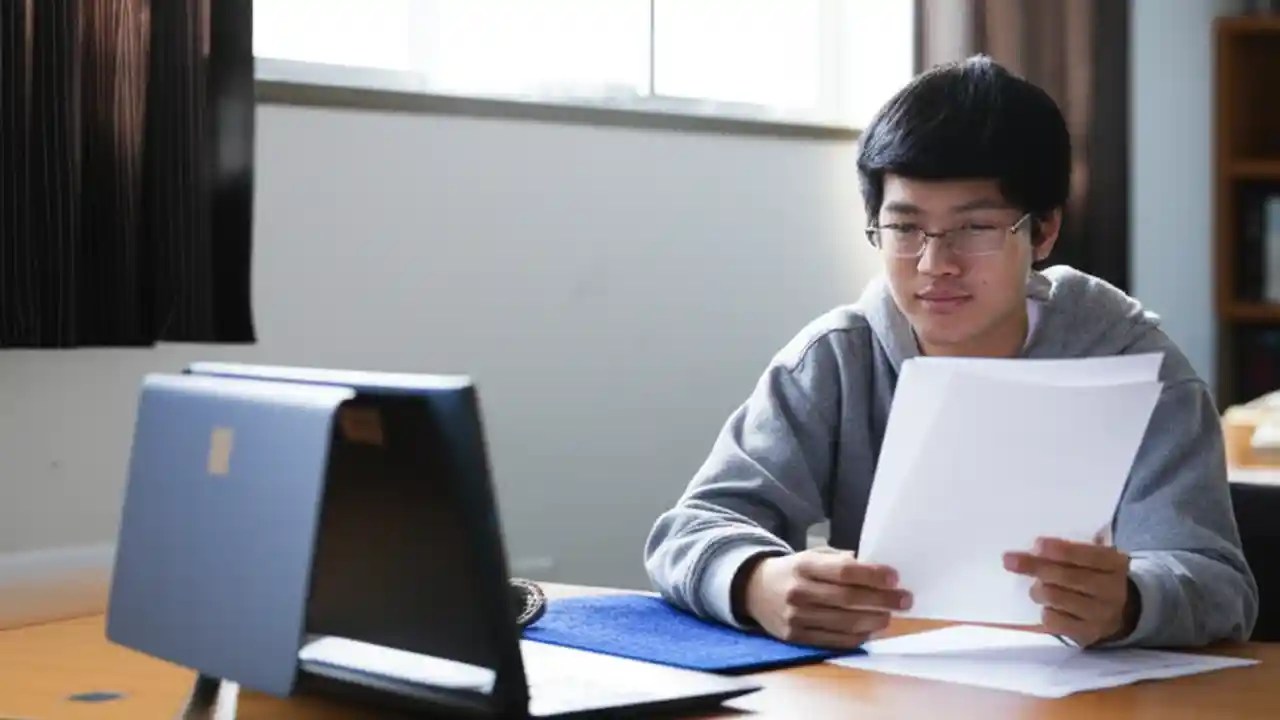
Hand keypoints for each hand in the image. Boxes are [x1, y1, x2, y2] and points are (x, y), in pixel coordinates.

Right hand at [741, 549, 911, 648]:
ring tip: (890, 616)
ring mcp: (796, 617)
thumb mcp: (811, 556)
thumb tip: (875, 570)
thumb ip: (840, 561)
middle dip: (882, 600)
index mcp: (803, 565)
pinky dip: (857, 637)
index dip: (872, 575)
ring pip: (844, 623)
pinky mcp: (795, 637)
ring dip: (874, 620)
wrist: (753, 590)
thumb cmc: (792, 571)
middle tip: (905, 599)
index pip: (843, 571)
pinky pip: (834, 640)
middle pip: (848, 599)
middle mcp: (798, 592)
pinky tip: (870, 630)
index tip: (894, 577)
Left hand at [1003, 537, 1137, 646]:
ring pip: (1056, 597)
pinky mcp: (1087, 634)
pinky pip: (1054, 621)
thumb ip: (1071, 551)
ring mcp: (1100, 614)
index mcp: (1114, 564)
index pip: (1088, 555)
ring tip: (1037, 587)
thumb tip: (1035, 548)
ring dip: (1038, 590)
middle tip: (1010, 560)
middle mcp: (1111, 590)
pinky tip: (1048, 607)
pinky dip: (1045, 612)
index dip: (1060, 550)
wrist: (1122, 613)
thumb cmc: (1097, 576)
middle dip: (1035, 566)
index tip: (1037, 544)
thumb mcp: (1095, 559)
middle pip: (1067, 576)